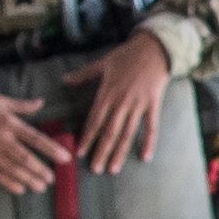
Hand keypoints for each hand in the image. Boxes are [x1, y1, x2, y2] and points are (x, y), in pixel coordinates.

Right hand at [0, 84, 73, 193]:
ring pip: (11, 168)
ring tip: (40, 187)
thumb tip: (41, 102)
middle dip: (39, 170)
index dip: (51, 149)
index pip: (34, 138)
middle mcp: (0, 139)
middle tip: (52, 179)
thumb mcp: (0, 100)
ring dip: (27, 179)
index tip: (65, 158)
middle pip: (24, 158)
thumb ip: (22, 105)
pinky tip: (20, 189)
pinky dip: (7, 182)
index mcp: (8, 123)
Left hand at [76, 36, 172, 171]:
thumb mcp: (102, 63)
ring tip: (113, 169)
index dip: (87, 137)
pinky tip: (144, 157)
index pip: (94, 120)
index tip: (80, 153)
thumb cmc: (126, 55)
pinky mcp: (153, 105)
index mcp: (107, 93)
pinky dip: (148, 142)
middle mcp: (121, 102)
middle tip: (95, 169)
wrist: (154, 48)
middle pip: (109, 131)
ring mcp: (138, 104)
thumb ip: (83, 75)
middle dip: (101, 151)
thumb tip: (64, 80)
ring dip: (119, 152)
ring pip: (127, 133)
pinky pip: (151, 127)